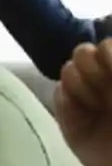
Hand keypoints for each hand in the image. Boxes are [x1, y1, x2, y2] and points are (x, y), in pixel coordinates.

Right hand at [56, 40, 111, 165]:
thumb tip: (100, 48)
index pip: (106, 46)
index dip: (107, 53)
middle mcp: (106, 83)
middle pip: (84, 52)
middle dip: (94, 70)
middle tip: (108, 93)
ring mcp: (88, 99)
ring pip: (68, 71)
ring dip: (82, 87)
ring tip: (97, 108)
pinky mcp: (70, 119)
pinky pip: (57, 94)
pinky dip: (67, 102)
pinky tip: (82, 116)